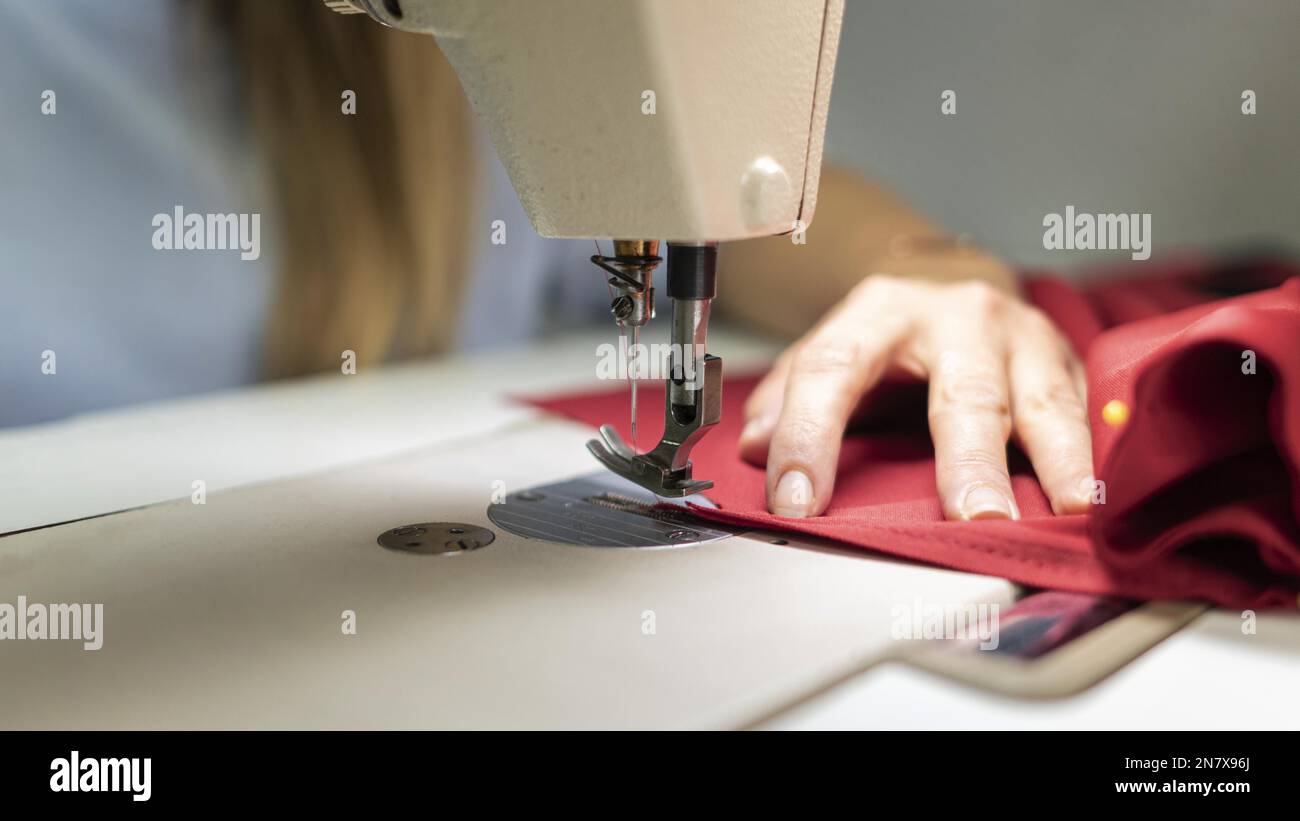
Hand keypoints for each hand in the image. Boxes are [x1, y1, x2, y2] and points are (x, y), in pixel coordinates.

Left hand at [738, 273, 1093, 520]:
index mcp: (879, 311)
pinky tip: (1098, 496)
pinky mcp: (1068, 359)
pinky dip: (1094, 456)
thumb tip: (753, 449)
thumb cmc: (884, 337)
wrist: (954, 285)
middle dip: (968, 460)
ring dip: (1056, 459)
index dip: (810, 438)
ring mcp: (1022, 336)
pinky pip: (1086, 411)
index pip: (834, 372)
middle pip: (961, 392)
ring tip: (1064, 508)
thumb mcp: (826, 350)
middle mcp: (959, 316)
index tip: (796, 501)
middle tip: (972, 517)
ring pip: (1043, 400)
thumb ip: (787, 398)